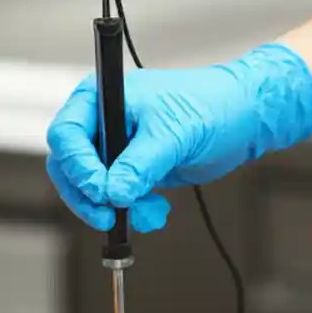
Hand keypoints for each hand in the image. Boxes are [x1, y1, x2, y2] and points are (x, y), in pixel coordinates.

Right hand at [45, 43, 311, 231]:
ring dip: (114, 208)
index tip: (101, 190)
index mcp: (104, 97)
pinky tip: (156, 211)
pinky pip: (115, 198)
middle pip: (70, 166)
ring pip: (90, 188)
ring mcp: (116, 147)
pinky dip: (132, 211)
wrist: (243, 119)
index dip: (78, 167)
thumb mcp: (173, 134)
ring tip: (148, 212)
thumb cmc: (212, 105)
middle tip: (109, 215)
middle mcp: (103, 121)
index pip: (68, 135)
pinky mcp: (132, 169)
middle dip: (89, 195)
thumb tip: (113, 193)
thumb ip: (139, 165)